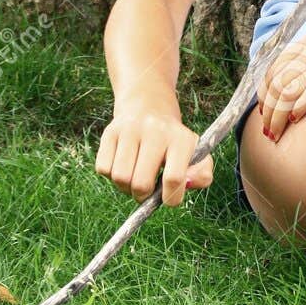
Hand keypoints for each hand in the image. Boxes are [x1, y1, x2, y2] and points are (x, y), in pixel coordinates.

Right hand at [95, 96, 214, 207]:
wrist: (149, 106)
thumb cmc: (174, 142)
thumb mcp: (196, 154)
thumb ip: (202, 175)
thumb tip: (186, 185)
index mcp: (181, 139)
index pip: (174, 178)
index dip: (170, 198)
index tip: (167, 198)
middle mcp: (156, 131)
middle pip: (141, 184)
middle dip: (143, 196)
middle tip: (148, 189)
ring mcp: (131, 130)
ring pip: (120, 178)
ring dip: (126, 187)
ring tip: (135, 177)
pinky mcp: (110, 132)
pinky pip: (103, 169)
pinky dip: (111, 175)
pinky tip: (123, 164)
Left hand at [255, 34, 305, 140]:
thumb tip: (285, 99)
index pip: (272, 70)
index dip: (264, 95)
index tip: (264, 114)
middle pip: (276, 81)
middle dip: (268, 110)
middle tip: (268, 131)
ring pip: (287, 90)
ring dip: (277, 116)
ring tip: (276, 134)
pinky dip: (297, 109)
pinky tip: (296, 122)